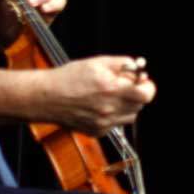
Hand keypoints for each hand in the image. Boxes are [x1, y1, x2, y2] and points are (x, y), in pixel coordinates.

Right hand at [40, 55, 155, 134]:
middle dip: (136, 94)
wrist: (45, 97)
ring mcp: (104, 123)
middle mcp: (110, 109)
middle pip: (140, 105)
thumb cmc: (69, 77)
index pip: (146, 94)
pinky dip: (113, 115)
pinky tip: (99, 106)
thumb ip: (123, 64)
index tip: (143, 82)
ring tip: (111, 96)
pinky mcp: (97, 132)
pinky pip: (115, 124)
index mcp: (112, 90)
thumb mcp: (98, 62)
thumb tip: (139, 70)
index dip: (147, 87)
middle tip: (124, 86)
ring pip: (130, 116)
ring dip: (127, 106)